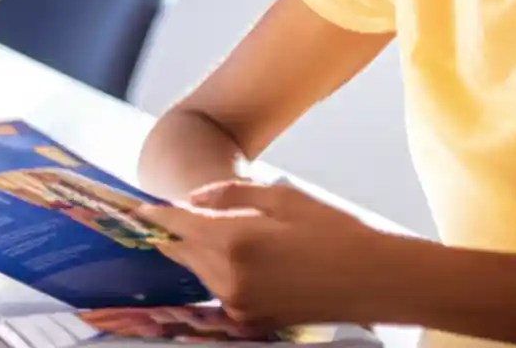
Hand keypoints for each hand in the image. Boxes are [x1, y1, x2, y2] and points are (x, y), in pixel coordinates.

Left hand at [138, 181, 386, 327]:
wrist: (378, 281)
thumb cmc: (338, 231)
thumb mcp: (285, 198)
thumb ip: (232, 196)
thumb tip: (194, 200)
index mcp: (236, 241)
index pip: (179, 225)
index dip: (156, 215)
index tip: (137, 208)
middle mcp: (230, 278)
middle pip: (185, 252)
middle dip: (175, 233)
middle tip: (162, 218)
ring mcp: (241, 304)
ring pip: (201, 274)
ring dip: (197, 254)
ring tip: (201, 233)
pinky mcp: (255, 320)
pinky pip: (222, 292)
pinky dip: (218, 274)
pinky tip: (233, 259)